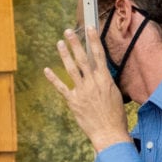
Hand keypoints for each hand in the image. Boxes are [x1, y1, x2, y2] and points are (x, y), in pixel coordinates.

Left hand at [43, 25, 135, 153]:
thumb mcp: (115, 94)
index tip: (89, 27)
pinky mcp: (73, 102)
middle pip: (82, 58)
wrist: (109, 133)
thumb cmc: (115, 115)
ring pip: (71, 69)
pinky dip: (53, 78)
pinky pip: (61, 87)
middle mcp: (93, 82)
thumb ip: (105, 81)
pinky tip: (47, 70)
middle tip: (68, 31)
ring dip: (65, 55)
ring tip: (59, 43)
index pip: (98, 54)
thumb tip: (100, 72)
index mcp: (105, 79)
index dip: (93, 40)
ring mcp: (82, 91)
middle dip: (75, 43)